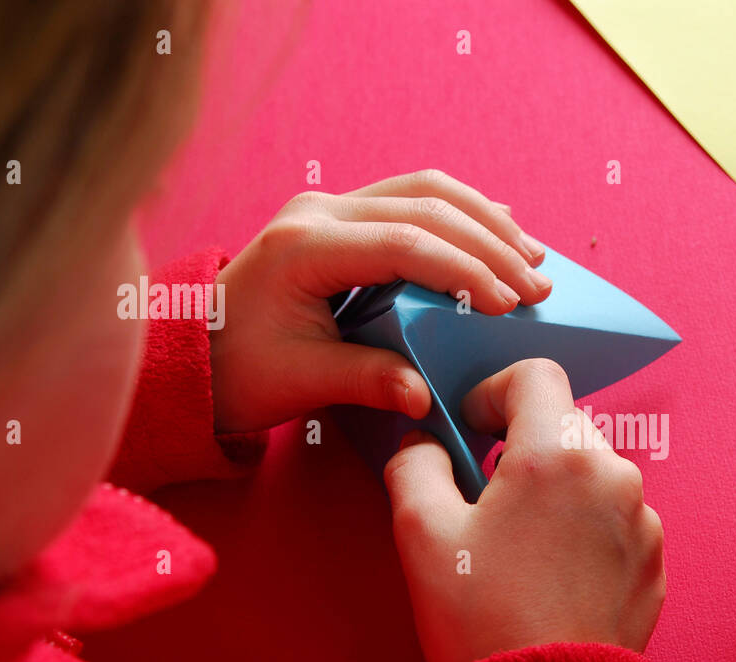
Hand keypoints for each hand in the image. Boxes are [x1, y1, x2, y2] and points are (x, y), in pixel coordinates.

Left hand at [211, 170, 552, 432]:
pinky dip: (462, 216)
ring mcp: (330, 207)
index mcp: (302, 247)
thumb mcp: (302, 382)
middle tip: (537, 286)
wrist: (197, 350)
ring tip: (532, 258)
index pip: (403, 243)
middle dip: (490, 244)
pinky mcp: (344, 217)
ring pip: (424, 190)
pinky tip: (500, 233)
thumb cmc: (242, 369)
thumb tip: (424, 396)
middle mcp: (318, 212)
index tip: (509, 304)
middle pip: (424, 205)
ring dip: (484, 221)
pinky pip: (413, 199)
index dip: (465, 269)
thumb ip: (366, 381)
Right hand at [383, 358, 664, 661]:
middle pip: (564, 424)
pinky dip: (584, 527)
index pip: (535, 375)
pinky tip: (552, 573)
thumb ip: (415, 465)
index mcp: (557, 456)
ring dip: (556, 488)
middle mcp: (613, 476)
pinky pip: (615, 518)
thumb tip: (424, 443)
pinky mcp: (654, 560)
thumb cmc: (483, 622)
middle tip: (484, 495)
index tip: (470, 427)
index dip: (493, 391)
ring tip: (520, 543)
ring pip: (593, 472)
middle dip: (522, 446)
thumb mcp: (421, 536)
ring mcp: (643, 521)